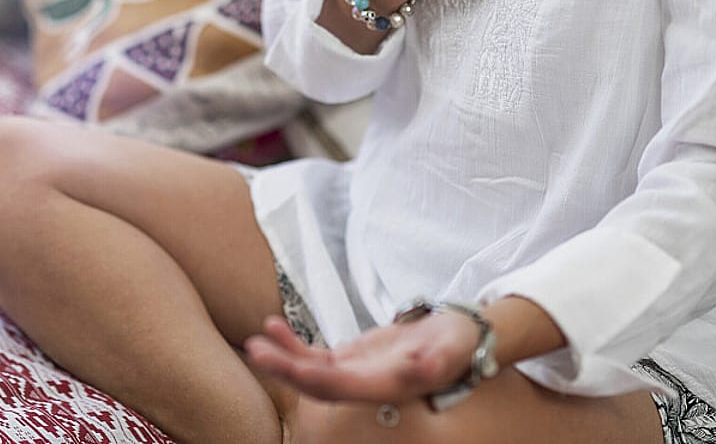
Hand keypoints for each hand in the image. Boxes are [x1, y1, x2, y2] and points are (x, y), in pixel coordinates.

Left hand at [244, 313, 477, 404]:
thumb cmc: (459, 343)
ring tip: (255, 342)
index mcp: (387, 386)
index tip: (295, 367)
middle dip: (287, 370)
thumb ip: (440, 359)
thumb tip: (428, 368)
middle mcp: (366, 386)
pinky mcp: (350, 359)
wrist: (460, 339)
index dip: (320, 379)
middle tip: (257, 352)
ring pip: (311, 371)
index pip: (347, 388)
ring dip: (282, 357)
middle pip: (319, 384)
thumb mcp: (453, 348)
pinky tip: (272, 325)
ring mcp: (355, 373)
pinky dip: (292, 343)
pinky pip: (315, 355)